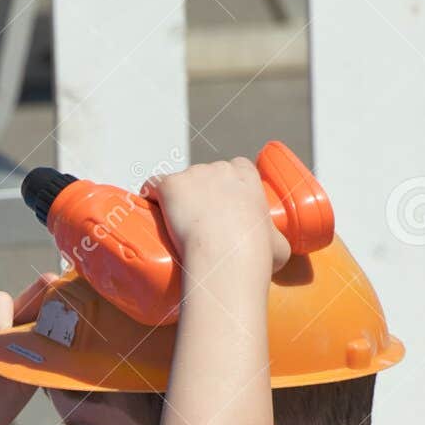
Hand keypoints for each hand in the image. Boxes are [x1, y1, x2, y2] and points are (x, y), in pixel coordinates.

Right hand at [0, 275, 57, 424]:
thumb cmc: (0, 401)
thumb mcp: (30, 370)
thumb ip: (41, 342)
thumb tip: (57, 319)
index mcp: (29, 333)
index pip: (44, 303)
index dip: (52, 291)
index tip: (59, 282)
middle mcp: (7, 323)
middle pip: (24, 295)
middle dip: (34, 299)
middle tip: (36, 318)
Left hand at [141, 158, 290, 280]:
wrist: (227, 256)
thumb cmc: (255, 254)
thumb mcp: (278, 247)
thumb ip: (275, 241)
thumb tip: (275, 249)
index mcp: (247, 177)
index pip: (236, 168)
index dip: (226, 186)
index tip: (221, 205)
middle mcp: (220, 168)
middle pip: (205, 174)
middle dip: (200, 193)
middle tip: (196, 222)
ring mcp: (193, 175)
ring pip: (179, 181)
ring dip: (175, 198)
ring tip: (172, 224)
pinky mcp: (171, 185)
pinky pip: (153, 184)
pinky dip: (149, 194)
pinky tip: (146, 206)